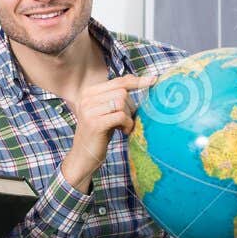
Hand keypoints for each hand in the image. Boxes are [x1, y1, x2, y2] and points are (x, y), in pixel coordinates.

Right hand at [62, 74, 155, 189]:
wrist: (82, 157)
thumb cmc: (98, 134)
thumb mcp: (105, 112)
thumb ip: (116, 96)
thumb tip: (139, 79)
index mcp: (88, 92)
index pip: (118, 81)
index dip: (137, 81)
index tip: (153, 80)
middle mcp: (86, 99)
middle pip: (122, 92)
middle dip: (131, 106)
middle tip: (127, 120)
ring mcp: (89, 111)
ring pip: (121, 103)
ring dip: (129, 116)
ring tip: (124, 127)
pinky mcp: (95, 123)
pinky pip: (121, 116)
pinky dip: (127, 124)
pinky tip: (124, 131)